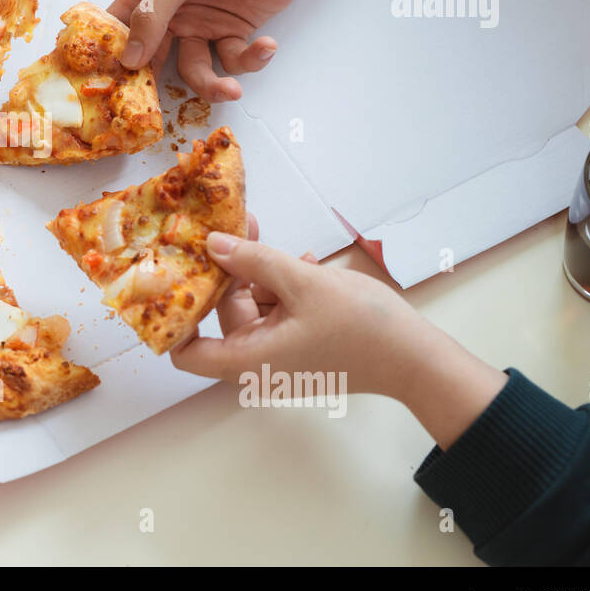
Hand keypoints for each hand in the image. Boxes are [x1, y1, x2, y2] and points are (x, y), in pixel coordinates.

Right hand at [109, 0, 321, 101]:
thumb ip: (154, 11)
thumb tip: (130, 56)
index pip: (118, 27)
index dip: (111, 56)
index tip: (109, 89)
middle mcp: (173, 10)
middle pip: (154, 59)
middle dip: (160, 86)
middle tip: (165, 112)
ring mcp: (204, 23)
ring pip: (196, 69)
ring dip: (213, 83)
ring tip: (232, 89)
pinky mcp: (235, 31)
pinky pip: (233, 60)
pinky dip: (249, 60)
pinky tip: (266, 45)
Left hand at [170, 219, 507, 447]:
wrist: (417, 359)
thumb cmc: (361, 328)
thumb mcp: (302, 283)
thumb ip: (253, 261)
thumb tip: (212, 243)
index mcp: (248, 359)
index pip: (185, 352)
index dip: (173, 318)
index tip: (172, 276)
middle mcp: (258, 362)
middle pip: (223, 315)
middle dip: (231, 271)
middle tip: (240, 228)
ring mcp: (281, 355)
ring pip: (254, 307)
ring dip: (264, 274)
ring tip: (283, 247)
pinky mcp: (301, 345)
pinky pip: (279, 311)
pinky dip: (285, 287)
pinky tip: (303, 262)